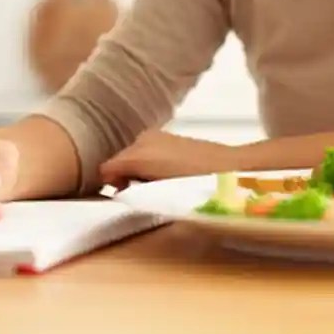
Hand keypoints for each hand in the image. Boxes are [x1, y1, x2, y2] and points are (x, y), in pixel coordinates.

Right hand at [98, 129, 242, 189]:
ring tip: (157, 185)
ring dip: (137, 170)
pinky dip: (149, 163)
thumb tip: (120, 192)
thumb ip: (134, 191)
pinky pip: (147, 151)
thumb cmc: (195, 184)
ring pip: (133, 156)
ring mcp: (155, 136)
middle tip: (141, 194)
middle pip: (118, 161)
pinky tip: (166, 175)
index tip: (121, 198)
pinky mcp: (167, 136)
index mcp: (137, 155)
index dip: (110, 186)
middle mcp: (142, 140)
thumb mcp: (159, 193)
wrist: (228, 167)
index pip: (106, 169)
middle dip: (124, 177)